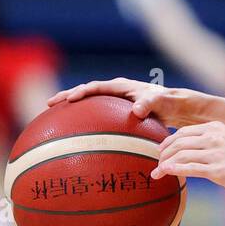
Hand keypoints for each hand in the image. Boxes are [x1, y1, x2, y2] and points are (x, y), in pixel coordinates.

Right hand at [46, 78, 204, 128]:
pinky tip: (79, 139)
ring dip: (72, 109)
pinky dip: (87, 123)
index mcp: (122, 86)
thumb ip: (150, 103)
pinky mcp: (116, 113)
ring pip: (89, 104)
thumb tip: (137, 110)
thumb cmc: (169, 102)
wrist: (176, 106)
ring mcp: (114, 102)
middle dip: (67, 97)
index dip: (81, 92)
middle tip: (49, 104)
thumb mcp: (161, 102)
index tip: (69, 100)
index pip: (96, 87)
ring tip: (53, 118)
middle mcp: (115, 92)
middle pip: (86, 92)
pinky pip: (98, 117)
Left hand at [150, 121, 224, 189]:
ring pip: (180, 155)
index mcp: (215, 128)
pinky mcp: (217, 169)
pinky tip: (164, 173)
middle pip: (178, 142)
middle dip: (163, 153)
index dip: (168, 141)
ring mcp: (214, 153)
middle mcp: (213, 138)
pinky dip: (173, 169)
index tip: (161, 150)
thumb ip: (215, 140)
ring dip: (164, 164)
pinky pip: (189, 168)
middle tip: (156, 163)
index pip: (184, 132)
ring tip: (156, 172)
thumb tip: (199, 148)